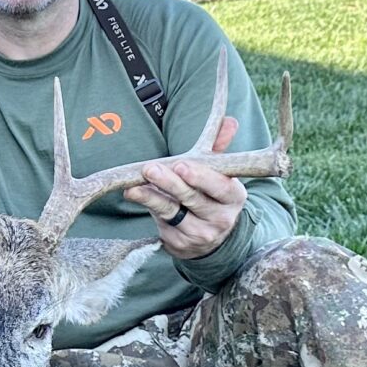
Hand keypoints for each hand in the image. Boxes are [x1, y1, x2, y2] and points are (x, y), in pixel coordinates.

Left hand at [123, 114, 244, 259]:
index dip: (201, 177)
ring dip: (150, 198)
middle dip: (169, 183)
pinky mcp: (180, 244)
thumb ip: (220, 148)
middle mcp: (220, 219)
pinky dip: (148, 208)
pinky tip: (135, 196)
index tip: (181, 165)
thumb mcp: (221, 175)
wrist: (213, 236)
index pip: (219, 187)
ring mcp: (200, 234)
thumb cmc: (213, 195)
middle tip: (150, 169)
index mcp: (233, 197)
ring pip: (172, 212)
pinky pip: (161, 224)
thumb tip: (230, 122)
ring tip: (132, 187)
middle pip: (192, 199)